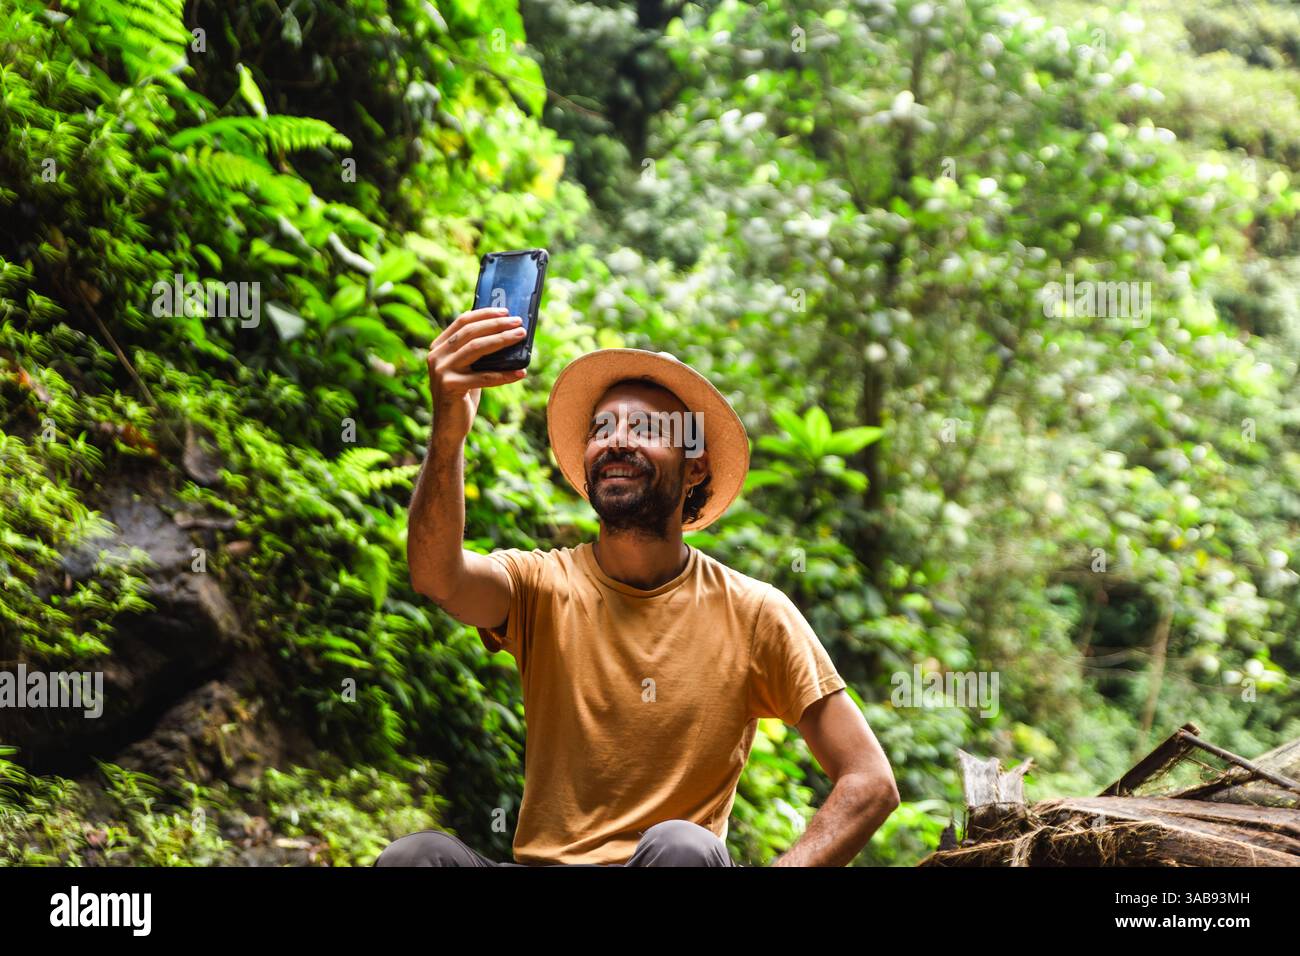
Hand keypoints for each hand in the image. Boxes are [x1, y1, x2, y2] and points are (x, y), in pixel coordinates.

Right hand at [426, 306, 527, 442]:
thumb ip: (476, 351)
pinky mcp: (450, 387)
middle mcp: (436, 356)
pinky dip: (504, 374)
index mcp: (438, 347)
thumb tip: (506, 332)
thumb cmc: (463, 394)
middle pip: (471, 332)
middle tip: (519, 323)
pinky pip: (483, 377)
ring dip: (502, 341)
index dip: (485, 314)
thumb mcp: (467, 368)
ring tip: (521, 337)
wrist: (450, 426)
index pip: (462, 321)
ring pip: (476, 348)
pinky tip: (520, 373)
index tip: (507, 312)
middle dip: (497, 325)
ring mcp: (441, 371)